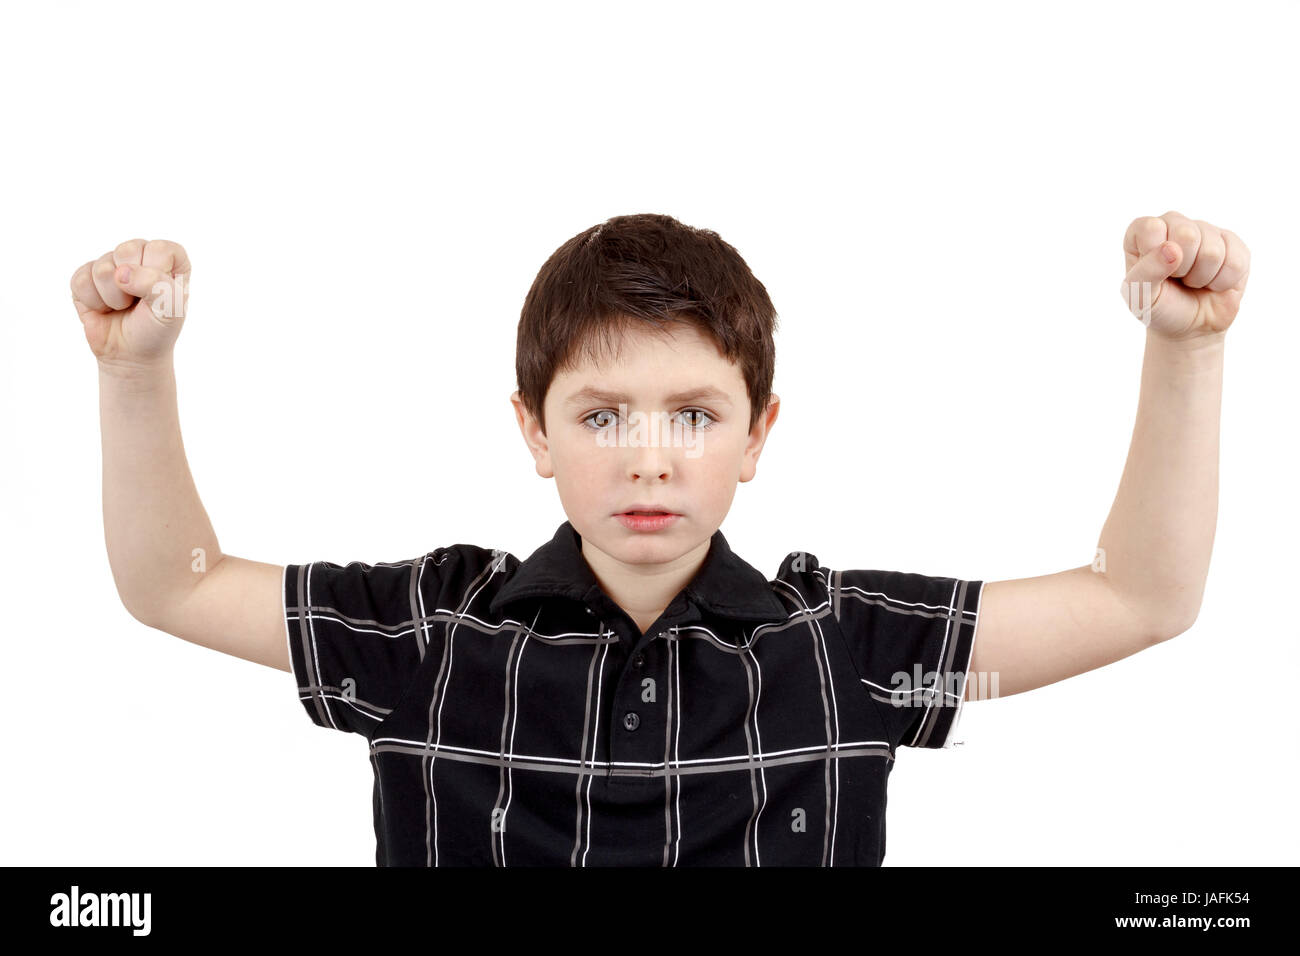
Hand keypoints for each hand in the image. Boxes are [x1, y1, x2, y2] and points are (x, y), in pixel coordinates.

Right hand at [70, 238, 190, 370]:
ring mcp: (109, 263)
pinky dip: (94, 303)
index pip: (160, 249)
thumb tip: (120, 273)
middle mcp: (138, 254)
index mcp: (168, 256)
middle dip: (132, 287)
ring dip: (113, 298)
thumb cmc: (157, 328)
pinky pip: (81, 281)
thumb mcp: (171, 309)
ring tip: (122, 307)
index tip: (160, 295)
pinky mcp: (84, 276)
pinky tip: (104, 308)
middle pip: (127, 251)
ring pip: (102, 269)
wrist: (131, 353)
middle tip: (138, 302)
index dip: (157, 276)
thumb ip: (156, 284)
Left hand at [1120, 212, 1248, 340]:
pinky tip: (1213, 283)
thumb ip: (1146, 272)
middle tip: (1177, 278)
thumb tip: (1172, 249)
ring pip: (1212, 250)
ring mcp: (1205, 230)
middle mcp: (1174, 223)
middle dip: (1182, 268)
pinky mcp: (1232, 243)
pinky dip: (1222, 282)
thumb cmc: (1160, 307)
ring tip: (1193, 281)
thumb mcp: (1140, 297)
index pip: (1150, 228)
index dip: (1155, 256)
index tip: (1155, 273)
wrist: (1190, 326)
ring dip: (1202, 277)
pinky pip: (1235, 261)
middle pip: (1187, 234)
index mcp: (1144, 231)